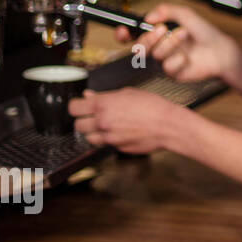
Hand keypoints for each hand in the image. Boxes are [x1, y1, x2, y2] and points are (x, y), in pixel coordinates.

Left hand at [68, 88, 188, 154]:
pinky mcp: (116, 148)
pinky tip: (118, 132)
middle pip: (77, 124)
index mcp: (103, 104)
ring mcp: (108, 137)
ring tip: (106, 125)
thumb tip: (88, 96)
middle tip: (93, 116)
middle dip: (84, 120)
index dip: (76, 106)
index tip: (80, 106)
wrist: (168, 125)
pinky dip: (107, 139)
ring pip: (87, 137)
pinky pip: (103, 144)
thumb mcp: (128, 93)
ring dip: (93, 132)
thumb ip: (105, 96)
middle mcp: (102, 122)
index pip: (73, 108)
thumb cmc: (153, 106)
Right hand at [117, 3, 239, 84]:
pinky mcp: (172, 73)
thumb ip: (166, 10)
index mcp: (156, 33)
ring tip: (184, 34)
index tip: (123, 31)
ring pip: (155, 54)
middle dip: (149, 37)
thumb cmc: (203, 33)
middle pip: (139, 46)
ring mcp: (164, 61)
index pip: (132, 35)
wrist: (220, 50)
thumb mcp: (185, 14)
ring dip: (170, 43)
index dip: (123, 34)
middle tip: (163, 29)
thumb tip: (149, 16)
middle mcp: (158, 48)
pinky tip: (188, 56)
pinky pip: (167, 66)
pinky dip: (179, 59)